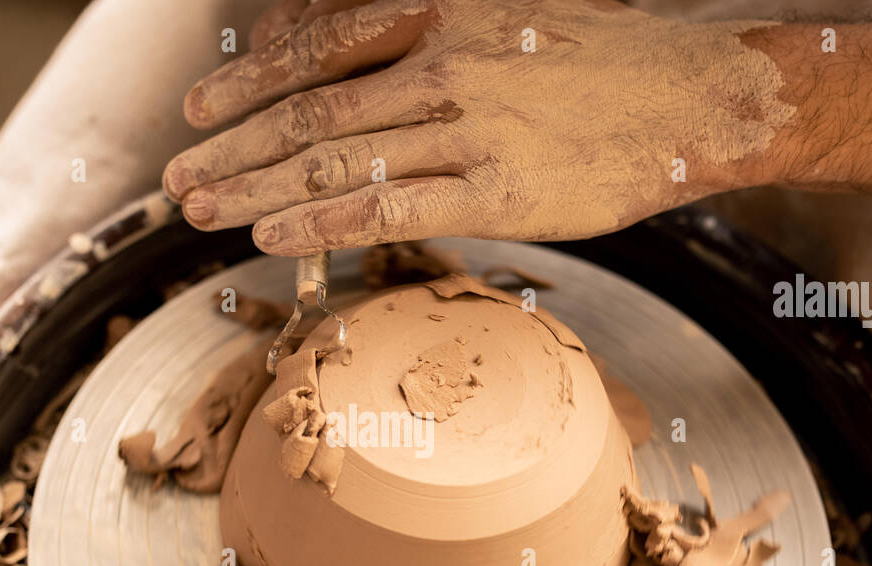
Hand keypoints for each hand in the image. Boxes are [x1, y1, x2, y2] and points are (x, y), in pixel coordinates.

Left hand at [163, 0, 795, 254]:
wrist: (693, 94)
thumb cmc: (600, 60)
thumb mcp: (505, 14)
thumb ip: (427, 33)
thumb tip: (356, 62)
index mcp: (438, 9)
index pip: (315, 47)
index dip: (246, 81)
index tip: (197, 109)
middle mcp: (442, 62)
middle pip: (308, 107)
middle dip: (232, 145)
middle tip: (179, 179)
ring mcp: (469, 128)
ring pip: (335, 159)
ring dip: (257, 189)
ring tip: (202, 213)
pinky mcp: (498, 192)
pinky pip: (389, 208)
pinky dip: (321, 222)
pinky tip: (272, 237)